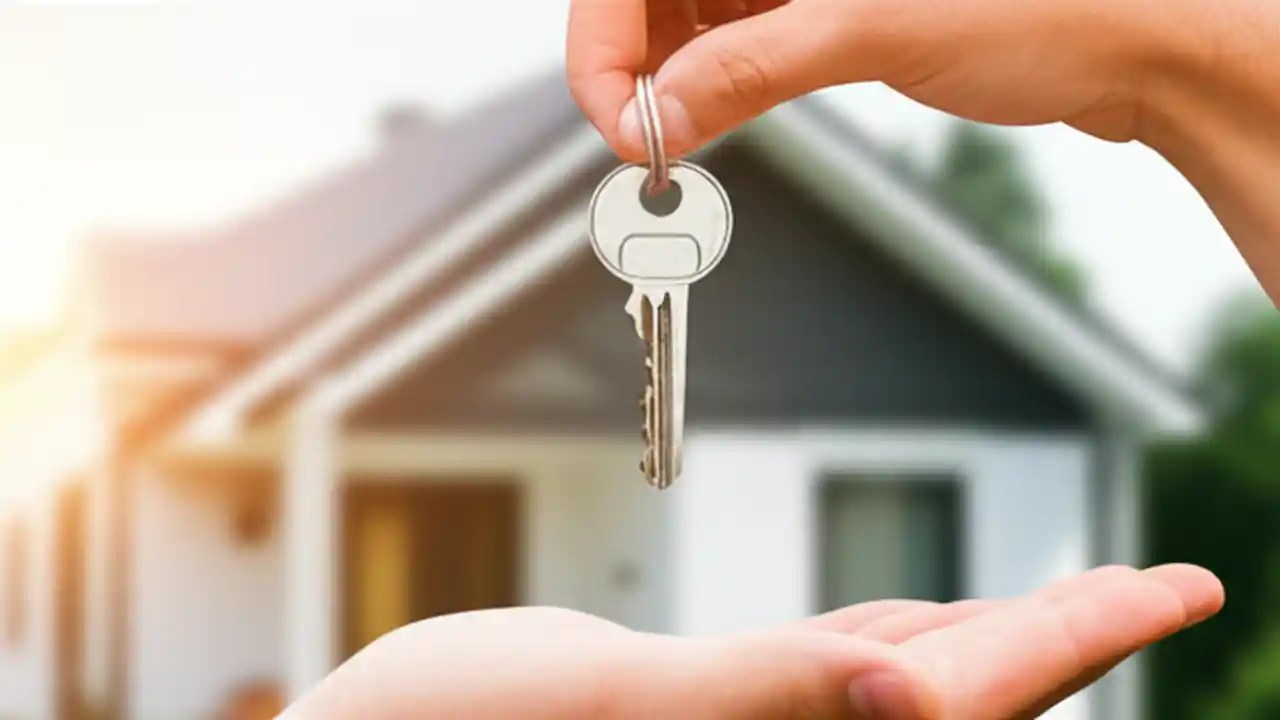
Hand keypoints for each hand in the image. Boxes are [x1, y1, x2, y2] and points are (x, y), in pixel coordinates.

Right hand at [283, 564, 1222, 718]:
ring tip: (1085, 599)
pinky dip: (902, 630)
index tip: (1181, 585)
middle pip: (976, 688)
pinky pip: (841, 659)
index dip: (1088, 637)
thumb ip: (777, 698)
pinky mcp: (722, 697)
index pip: (982, 700)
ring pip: (918, 671)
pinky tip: (934, 622)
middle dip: (1078, 633)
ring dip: (1007, 632)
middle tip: (1172, 582)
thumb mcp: (637, 706)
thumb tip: (914, 697)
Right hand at [566, 0, 1279, 300]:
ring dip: (667, 81)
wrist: (1118, 45)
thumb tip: (663, 114)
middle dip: (631, 65)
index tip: (616, 116)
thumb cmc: (1038, 3)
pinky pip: (732, 44)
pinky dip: (710, 84)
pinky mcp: (816, 13)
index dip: (607, 40)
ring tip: (672, 136)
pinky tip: (707, 116)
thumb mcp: (870, 28)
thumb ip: (750, 68)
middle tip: (640, 138)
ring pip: (687, 21)